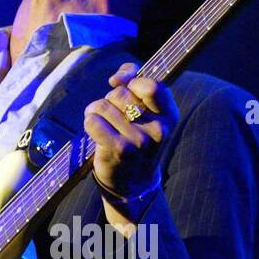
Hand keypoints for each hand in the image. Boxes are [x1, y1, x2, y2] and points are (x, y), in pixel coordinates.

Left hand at [84, 60, 177, 199]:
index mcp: (169, 116)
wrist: (133, 181)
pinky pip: (93, 121)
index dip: (133, 82)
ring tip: (102, 123)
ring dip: (96, 111)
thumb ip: (134, 81)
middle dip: (111, 99)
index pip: (152, 86)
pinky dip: (89, 122)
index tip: (125, 88)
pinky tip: (95, 131)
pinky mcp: (118, 150)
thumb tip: (117, 78)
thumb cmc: (136, 136)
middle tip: (114, 115)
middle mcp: (158, 129)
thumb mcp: (146, 111)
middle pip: (121, 93)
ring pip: (103, 106)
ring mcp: (138, 141)